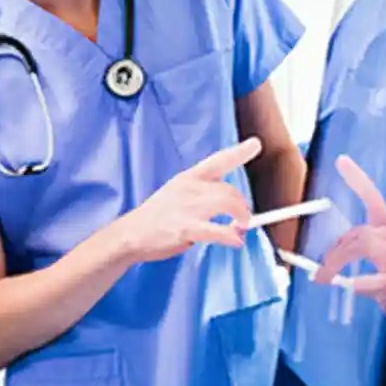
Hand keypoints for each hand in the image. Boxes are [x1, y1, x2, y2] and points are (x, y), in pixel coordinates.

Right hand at [117, 137, 261, 263]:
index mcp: (187, 178)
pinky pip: (217, 231)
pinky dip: (231, 237)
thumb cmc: (154, 217)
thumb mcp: (176, 195)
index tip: (255, 144)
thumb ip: (201, 197)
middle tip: (244, 219)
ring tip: (240, 229)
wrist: (130, 234)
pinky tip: (234, 241)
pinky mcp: (186, 228)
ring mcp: (188, 208)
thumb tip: (227, 210)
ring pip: (228, 204)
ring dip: (241, 218)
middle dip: (242, 206)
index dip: (238, 152)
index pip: (217, 161)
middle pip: (229, 190)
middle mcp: (189, 189)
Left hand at [314, 155, 385, 314]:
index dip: (358, 180)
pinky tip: (351, 286)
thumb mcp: (372, 266)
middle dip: (333, 252)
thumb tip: (324, 260)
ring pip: (364, 243)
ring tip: (326, 278)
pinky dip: (362, 283)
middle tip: (318, 272)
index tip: (342, 161)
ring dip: (337, 262)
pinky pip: (379, 278)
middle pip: (359, 231)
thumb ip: (352, 254)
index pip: (374, 200)